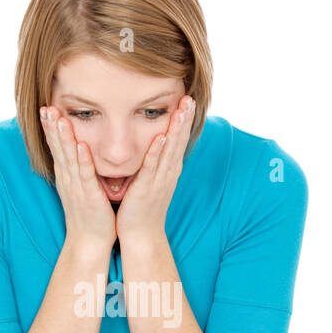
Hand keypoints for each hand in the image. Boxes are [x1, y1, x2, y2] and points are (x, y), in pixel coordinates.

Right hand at [40, 106, 115, 252]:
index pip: (55, 146)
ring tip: (59, 118)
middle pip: (57, 148)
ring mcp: (76, 187)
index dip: (49, 127)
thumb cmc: (88, 213)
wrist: (90, 241)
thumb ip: (77, 168)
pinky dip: (83, 161)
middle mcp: (67, 178)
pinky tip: (80, 147)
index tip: (45, 107)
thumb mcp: (79, 185)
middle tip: (45, 106)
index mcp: (66, 175)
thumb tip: (76, 150)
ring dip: (63, 138)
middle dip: (51, 127)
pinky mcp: (89, 196)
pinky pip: (85, 176)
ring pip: (68, 158)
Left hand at [115, 95, 195, 245]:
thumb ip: (154, 162)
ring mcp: (159, 181)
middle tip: (190, 97)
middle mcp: (168, 173)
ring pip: (170, 150)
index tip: (188, 100)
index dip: (184, 120)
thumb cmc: (142, 207)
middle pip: (179, 141)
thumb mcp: (151, 179)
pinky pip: (152, 167)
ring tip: (182, 110)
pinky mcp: (147, 189)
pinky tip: (161, 137)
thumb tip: (155, 144)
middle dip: (185, 119)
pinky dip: (157, 152)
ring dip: (176, 129)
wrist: (141, 235)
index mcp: (168, 169)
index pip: (179, 140)